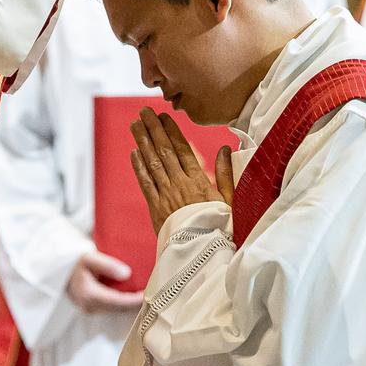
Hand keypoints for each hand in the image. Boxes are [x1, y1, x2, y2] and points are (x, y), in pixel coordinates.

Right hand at [67, 249, 144, 313]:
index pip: (119, 302)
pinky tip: (135, 296)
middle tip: (155, 294)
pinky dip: (124, 303)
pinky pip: (113, 308)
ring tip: (148, 294)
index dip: (136, 300)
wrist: (61, 271)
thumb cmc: (75, 262)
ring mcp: (91, 310)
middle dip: (137, 303)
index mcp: (90, 294)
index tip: (150, 293)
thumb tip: (127, 273)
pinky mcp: (93, 309)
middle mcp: (90, 306)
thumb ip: (107, 265)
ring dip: (132, 304)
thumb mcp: (89, 257)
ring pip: (117, 310)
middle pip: (120, 309)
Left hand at [129, 108, 234, 233]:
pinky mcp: (156, 207)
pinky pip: (145, 183)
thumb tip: (225, 149)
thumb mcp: (231, 200)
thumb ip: (227, 174)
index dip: (172, 131)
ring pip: (152, 163)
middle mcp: (180, 184)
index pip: (183, 149)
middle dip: (153, 129)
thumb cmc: (220, 227)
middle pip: (164, 151)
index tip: (164, 116)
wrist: (203, 253)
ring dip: (143, 142)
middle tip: (144, 112)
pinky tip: (134, 153)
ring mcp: (166, 195)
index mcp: (199, 181)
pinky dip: (139, 166)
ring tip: (135, 125)